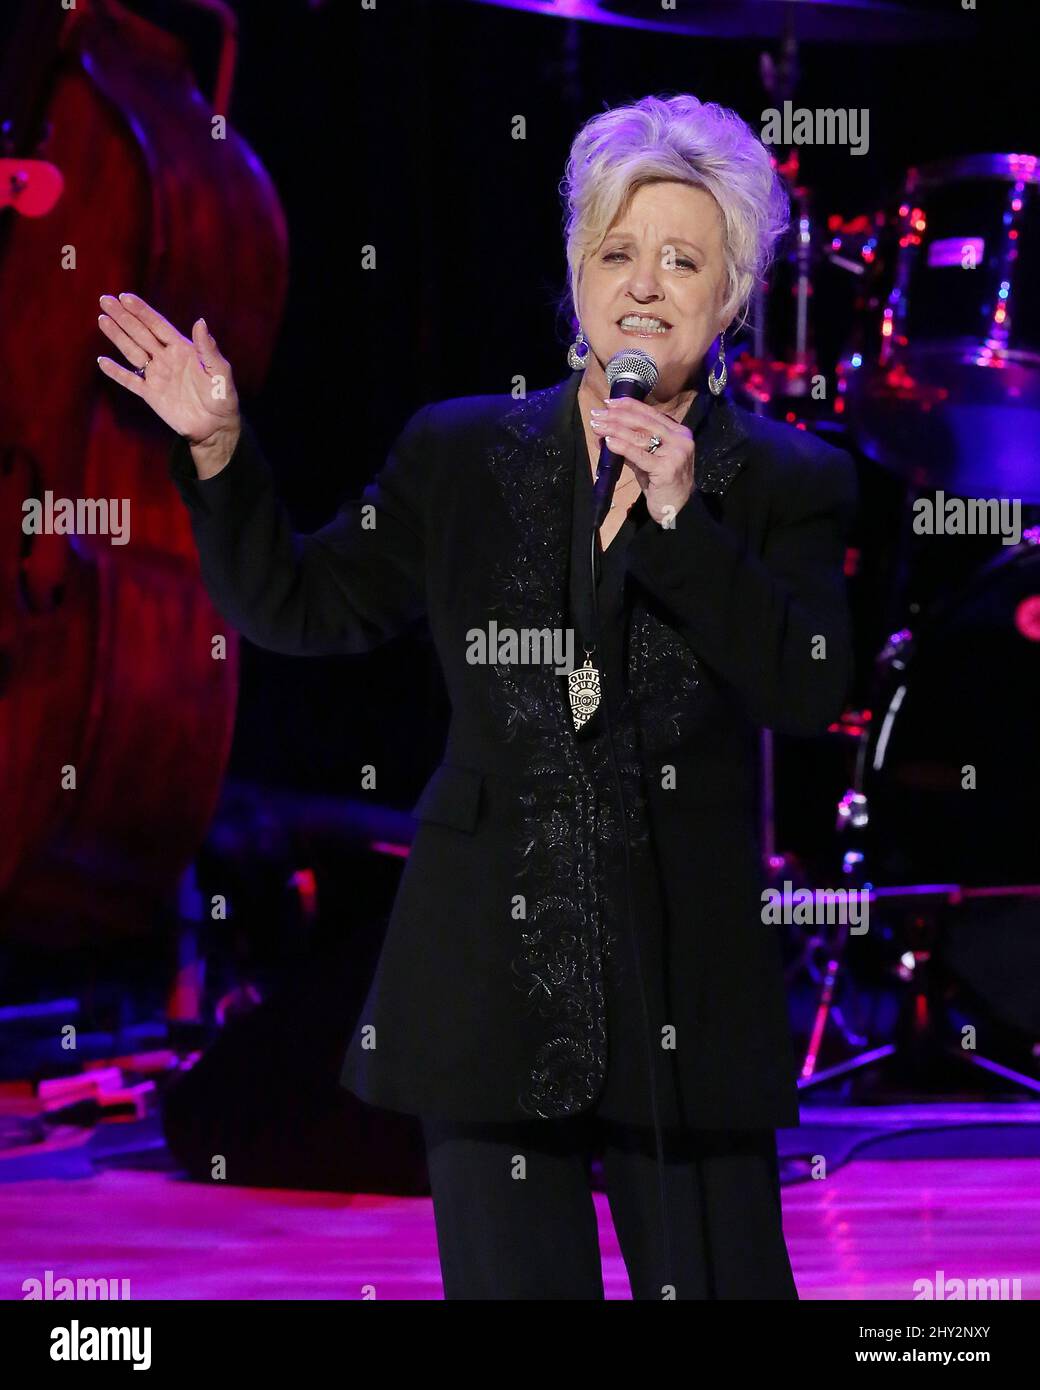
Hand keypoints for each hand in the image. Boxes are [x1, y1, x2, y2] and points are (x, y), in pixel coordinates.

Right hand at [96, 292, 240, 451]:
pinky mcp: (151, 395)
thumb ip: (208, 348)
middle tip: (105, 300)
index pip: (158, 325)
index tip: (125, 297)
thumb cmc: (222, 397)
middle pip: (140, 333)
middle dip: (123, 317)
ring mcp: (157, 375)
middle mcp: (166, 358)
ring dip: (117, 336)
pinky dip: (116, 372)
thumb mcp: (219, 371)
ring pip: (132, 351)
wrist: (215, 427)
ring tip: (102, 320)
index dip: (142, 311)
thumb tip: (200, 321)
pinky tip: (102, 361)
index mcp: (182, 349)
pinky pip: (130, 380)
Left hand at [590, 397, 694, 525]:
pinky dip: (622, 446)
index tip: (609, 402)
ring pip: (639, 437)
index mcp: (678, 432)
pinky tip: (608, 441)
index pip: (650, 413)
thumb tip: (605, 435)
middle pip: (643, 422)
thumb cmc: (661, 484)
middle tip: (597, 414)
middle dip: (617, 416)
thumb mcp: (647, 460)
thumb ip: (632, 446)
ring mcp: (675, 453)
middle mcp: (680, 439)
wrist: (676, 509)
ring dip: (614, 429)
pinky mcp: (666, 469)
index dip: (629, 405)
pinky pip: (639, 454)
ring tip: (597, 426)